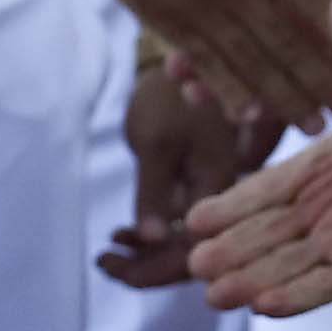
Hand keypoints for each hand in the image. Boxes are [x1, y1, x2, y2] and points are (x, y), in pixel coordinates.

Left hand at [100, 56, 267, 287]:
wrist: (175, 60)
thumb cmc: (166, 95)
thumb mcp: (154, 143)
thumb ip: (155, 193)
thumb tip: (153, 239)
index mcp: (222, 186)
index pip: (196, 249)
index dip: (155, 269)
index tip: (115, 270)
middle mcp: (226, 195)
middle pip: (192, 251)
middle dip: (147, 266)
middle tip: (104, 263)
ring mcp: (213, 189)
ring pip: (184, 238)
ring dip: (146, 250)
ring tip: (108, 252)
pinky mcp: (200, 182)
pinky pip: (181, 219)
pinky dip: (151, 229)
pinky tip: (123, 232)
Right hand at [185, 0, 331, 316]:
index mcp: (330, 166)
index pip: (270, 189)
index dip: (234, 205)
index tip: (196, 217)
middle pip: (271, 233)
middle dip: (233, 249)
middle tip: (192, 260)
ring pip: (291, 263)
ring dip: (253, 279)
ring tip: (213, 293)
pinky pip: (328, 284)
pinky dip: (298, 297)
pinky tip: (263, 307)